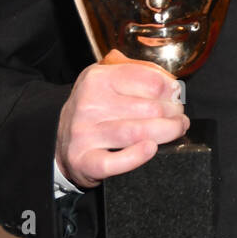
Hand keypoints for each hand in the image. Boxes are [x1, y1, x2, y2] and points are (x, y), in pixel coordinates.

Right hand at [55, 49, 188, 189]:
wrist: (58, 140)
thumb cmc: (94, 109)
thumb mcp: (107, 80)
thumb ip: (138, 74)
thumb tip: (172, 85)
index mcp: (97, 79)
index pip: (150, 81)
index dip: (171, 90)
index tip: (176, 96)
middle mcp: (89, 104)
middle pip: (150, 108)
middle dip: (173, 113)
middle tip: (178, 117)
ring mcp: (85, 134)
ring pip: (139, 133)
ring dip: (167, 132)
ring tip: (176, 129)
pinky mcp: (84, 161)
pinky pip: (115, 162)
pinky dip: (137, 157)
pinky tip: (150, 149)